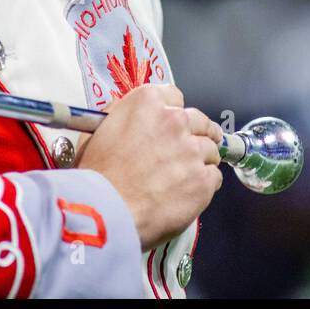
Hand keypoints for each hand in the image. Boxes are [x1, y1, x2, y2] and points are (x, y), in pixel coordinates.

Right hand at [75, 84, 223, 250]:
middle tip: (186, 152)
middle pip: (200, 122)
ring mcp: (192, 150)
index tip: (172, 125)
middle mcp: (174, 120)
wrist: (104, 211)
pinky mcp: (203, 179)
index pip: (174, 96)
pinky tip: (187, 195)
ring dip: (200, 162)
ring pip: (210, 150)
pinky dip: (204, 186)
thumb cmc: (95, 177)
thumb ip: (119, 117)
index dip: (172, 114)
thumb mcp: (95, 132)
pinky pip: (214, 177)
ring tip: (183, 179)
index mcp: (147, 102)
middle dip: (196, 135)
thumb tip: (129, 115)